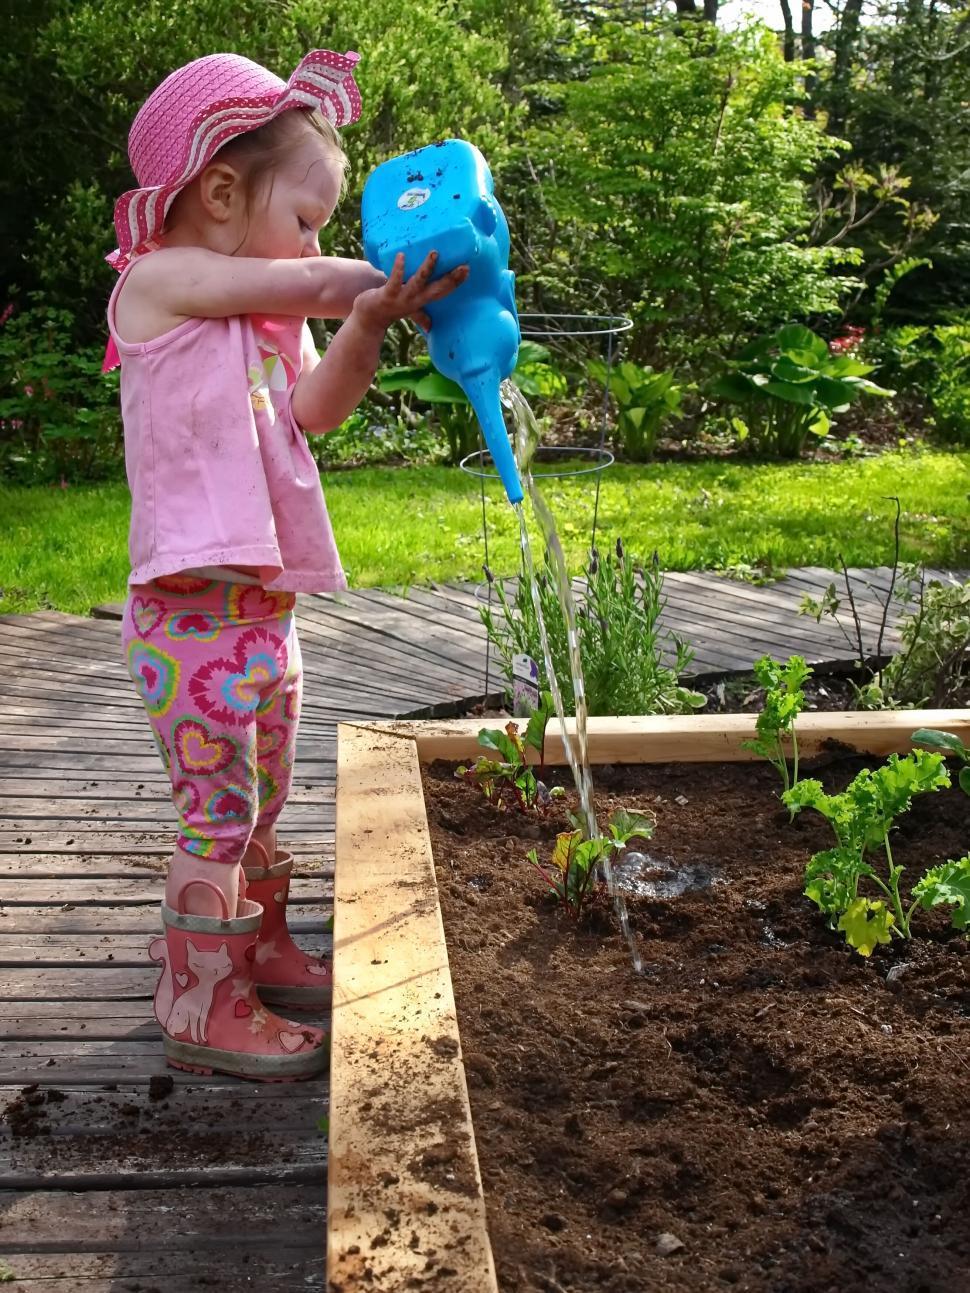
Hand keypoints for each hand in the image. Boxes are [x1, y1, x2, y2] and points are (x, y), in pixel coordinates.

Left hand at [351, 251, 467, 333]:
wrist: (368, 319)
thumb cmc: (388, 309)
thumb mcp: (407, 311)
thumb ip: (420, 316)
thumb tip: (430, 327)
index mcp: (421, 301)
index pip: (443, 291)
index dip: (455, 282)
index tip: (467, 269)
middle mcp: (415, 300)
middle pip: (436, 289)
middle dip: (451, 279)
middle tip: (463, 266)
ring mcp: (401, 298)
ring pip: (417, 282)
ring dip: (427, 269)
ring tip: (434, 254)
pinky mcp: (387, 294)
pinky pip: (395, 281)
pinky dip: (399, 268)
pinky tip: (401, 255)